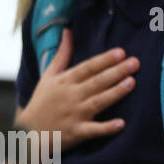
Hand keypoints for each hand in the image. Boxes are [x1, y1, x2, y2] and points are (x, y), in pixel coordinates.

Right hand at [15, 29, 138, 151]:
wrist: (28, 133)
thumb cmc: (42, 102)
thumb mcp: (48, 76)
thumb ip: (61, 55)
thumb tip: (68, 31)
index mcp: (65, 81)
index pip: (87, 68)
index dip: (104, 60)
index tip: (121, 52)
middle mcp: (70, 96)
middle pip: (96, 82)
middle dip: (116, 72)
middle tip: (135, 63)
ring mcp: (74, 114)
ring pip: (98, 102)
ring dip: (115, 93)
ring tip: (132, 82)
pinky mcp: (77, 133)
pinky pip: (93, 130)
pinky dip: (106, 128)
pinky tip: (122, 123)